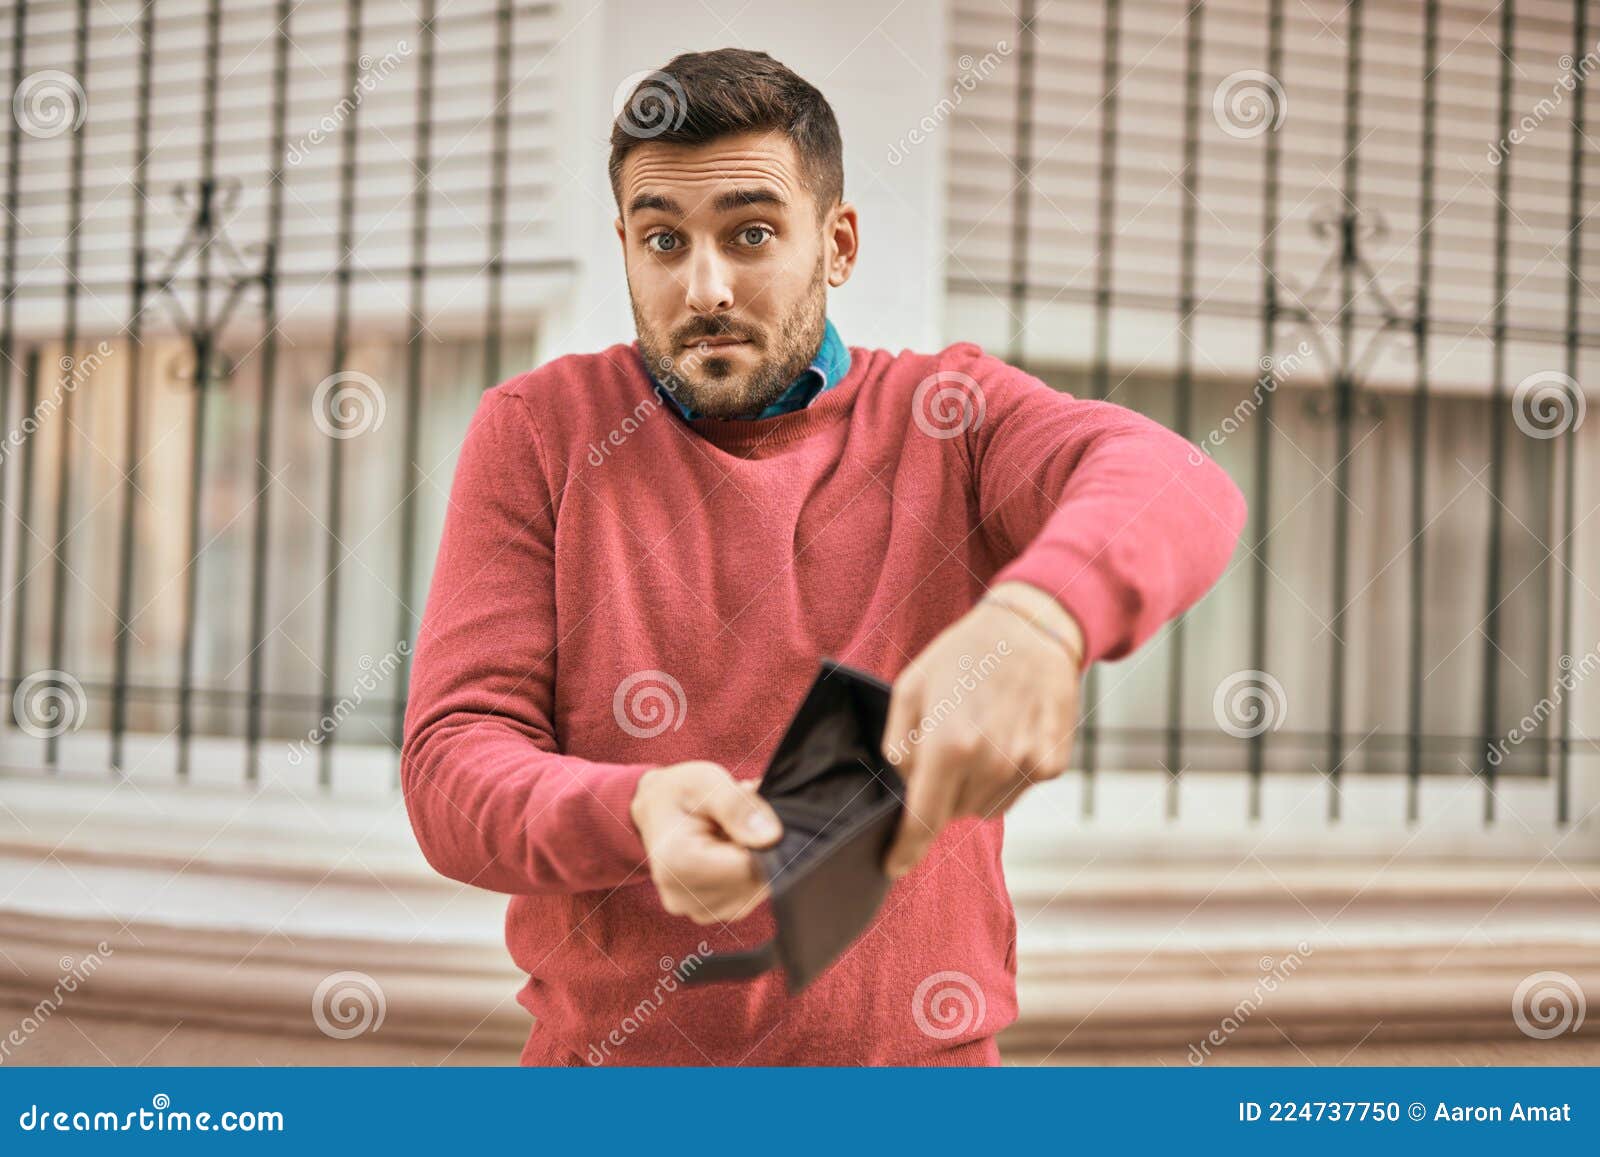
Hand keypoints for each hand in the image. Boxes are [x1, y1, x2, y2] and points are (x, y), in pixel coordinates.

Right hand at [630, 760, 782, 924]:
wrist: (656, 807)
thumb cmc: (680, 791)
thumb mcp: (706, 781)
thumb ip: (737, 805)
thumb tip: (772, 837)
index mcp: (677, 862)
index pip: (748, 867)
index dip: (762, 838)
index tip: (749, 812)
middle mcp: (681, 895)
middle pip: (752, 882)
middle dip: (758, 848)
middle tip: (737, 820)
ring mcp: (693, 909)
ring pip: (753, 891)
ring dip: (753, 860)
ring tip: (730, 833)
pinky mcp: (706, 913)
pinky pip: (745, 897)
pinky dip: (745, 872)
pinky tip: (729, 851)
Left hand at [882, 581, 1083, 878]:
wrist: (1032, 629)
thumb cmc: (963, 654)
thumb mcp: (911, 686)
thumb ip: (898, 743)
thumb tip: (899, 787)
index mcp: (948, 744)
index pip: (922, 817)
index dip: (905, 847)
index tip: (893, 866)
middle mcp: (990, 761)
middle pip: (952, 813)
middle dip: (940, 794)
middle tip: (947, 748)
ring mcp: (1026, 765)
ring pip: (984, 808)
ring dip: (973, 787)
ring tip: (979, 736)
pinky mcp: (1051, 764)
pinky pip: (1015, 792)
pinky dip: (1004, 777)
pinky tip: (1007, 736)